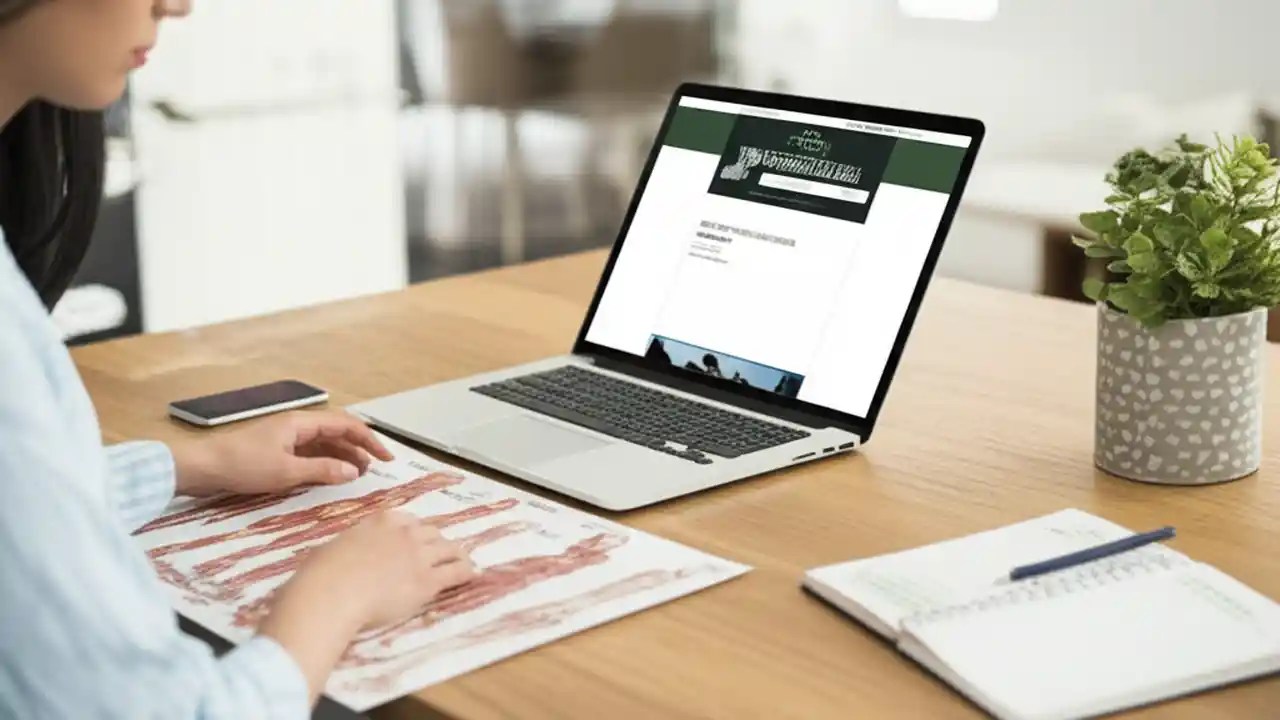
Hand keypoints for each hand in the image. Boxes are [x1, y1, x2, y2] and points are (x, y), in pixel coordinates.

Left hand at [170, 410, 393, 496]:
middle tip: (374, 468)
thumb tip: (353, 471)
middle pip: (336, 432)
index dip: (369, 440)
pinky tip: (329, 475)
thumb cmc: (242, 465)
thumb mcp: (287, 472)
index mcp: (300, 422)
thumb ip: (323, 470)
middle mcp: (295, 426)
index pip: (345, 424)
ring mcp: (284, 438)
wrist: (201, 468)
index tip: (386, 456)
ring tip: (356, 474)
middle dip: (358, 448)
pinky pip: (308, 453)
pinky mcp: (274, 451)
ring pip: (323, 443)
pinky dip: (324, 462)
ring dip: (342, 456)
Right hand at [279, 511, 475, 629]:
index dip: (416, 532)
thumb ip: (350, 547)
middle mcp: (406, 533)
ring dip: (457, 555)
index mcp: (383, 520)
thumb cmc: (323, 572)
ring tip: (463, 562)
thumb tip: (340, 555)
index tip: (418, 540)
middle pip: (433, 533)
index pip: (410, 521)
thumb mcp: (335, 547)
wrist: (333, 592)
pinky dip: (466, 573)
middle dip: (437, 543)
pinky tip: (471, 576)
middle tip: (440, 553)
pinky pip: (457, 572)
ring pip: (450, 549)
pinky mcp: (428, 580)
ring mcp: (420, 555)